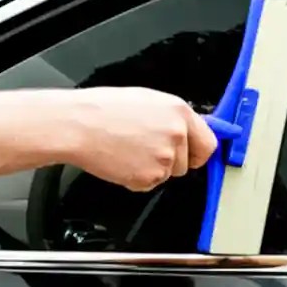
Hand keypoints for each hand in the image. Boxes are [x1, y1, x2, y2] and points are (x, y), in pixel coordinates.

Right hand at [65, 87, 219, 191]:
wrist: (78, 126)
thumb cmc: (103, 110)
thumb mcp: (147, 101)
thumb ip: (172, 118)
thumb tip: (185, 131)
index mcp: (179, 112)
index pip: (207, 143)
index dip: (197, 152)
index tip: (192, 155)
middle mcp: (177, 135)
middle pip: (186, 163)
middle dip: (169, 161)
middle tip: (143, 147)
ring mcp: (164, 159)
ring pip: (166, 175)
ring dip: (151, 168)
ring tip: (128, 149)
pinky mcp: (148, 178)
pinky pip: (149, 184)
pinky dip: (136, 177)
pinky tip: (122, 159)